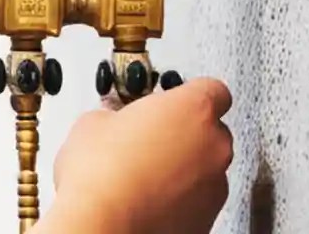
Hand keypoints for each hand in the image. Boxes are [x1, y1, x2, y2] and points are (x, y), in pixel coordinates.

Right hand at [41, 78, 233, 233]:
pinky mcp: (207, 219)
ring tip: (141, 173)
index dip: (190, 94)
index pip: (212, 89)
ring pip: (204, 167)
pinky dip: (177, 197)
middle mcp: (214, 146)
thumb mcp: (93, 122)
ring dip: (181, 166)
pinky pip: (197, 199)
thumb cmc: (101, 175)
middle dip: (182, 132)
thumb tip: (112, 123)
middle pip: (210, 129)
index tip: (173, 99)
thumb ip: (117, 115)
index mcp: (192, 109)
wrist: (103, 226)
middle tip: (147, 137)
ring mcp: (215, 186)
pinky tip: (146, 197)